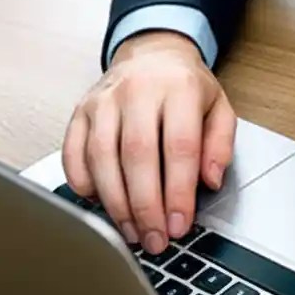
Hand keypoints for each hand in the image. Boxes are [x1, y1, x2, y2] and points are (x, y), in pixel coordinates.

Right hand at [62, 31, 234, 253]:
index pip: (179, 147)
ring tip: (131, 232)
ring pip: (101, 157)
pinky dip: (83, 183)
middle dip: (145, 206)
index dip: (178, 192)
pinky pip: (73, 152)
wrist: (151, 54)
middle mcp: (137, 91)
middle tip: (154, 240)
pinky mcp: (80, 112)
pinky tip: (100, 204)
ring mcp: (103, 101)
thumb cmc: (186, 88)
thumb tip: (210, 181)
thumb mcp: (220, 109)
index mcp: (178, 89)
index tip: (179, 225)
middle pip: (137, 155)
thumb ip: (220, 145)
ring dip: (116, 203)